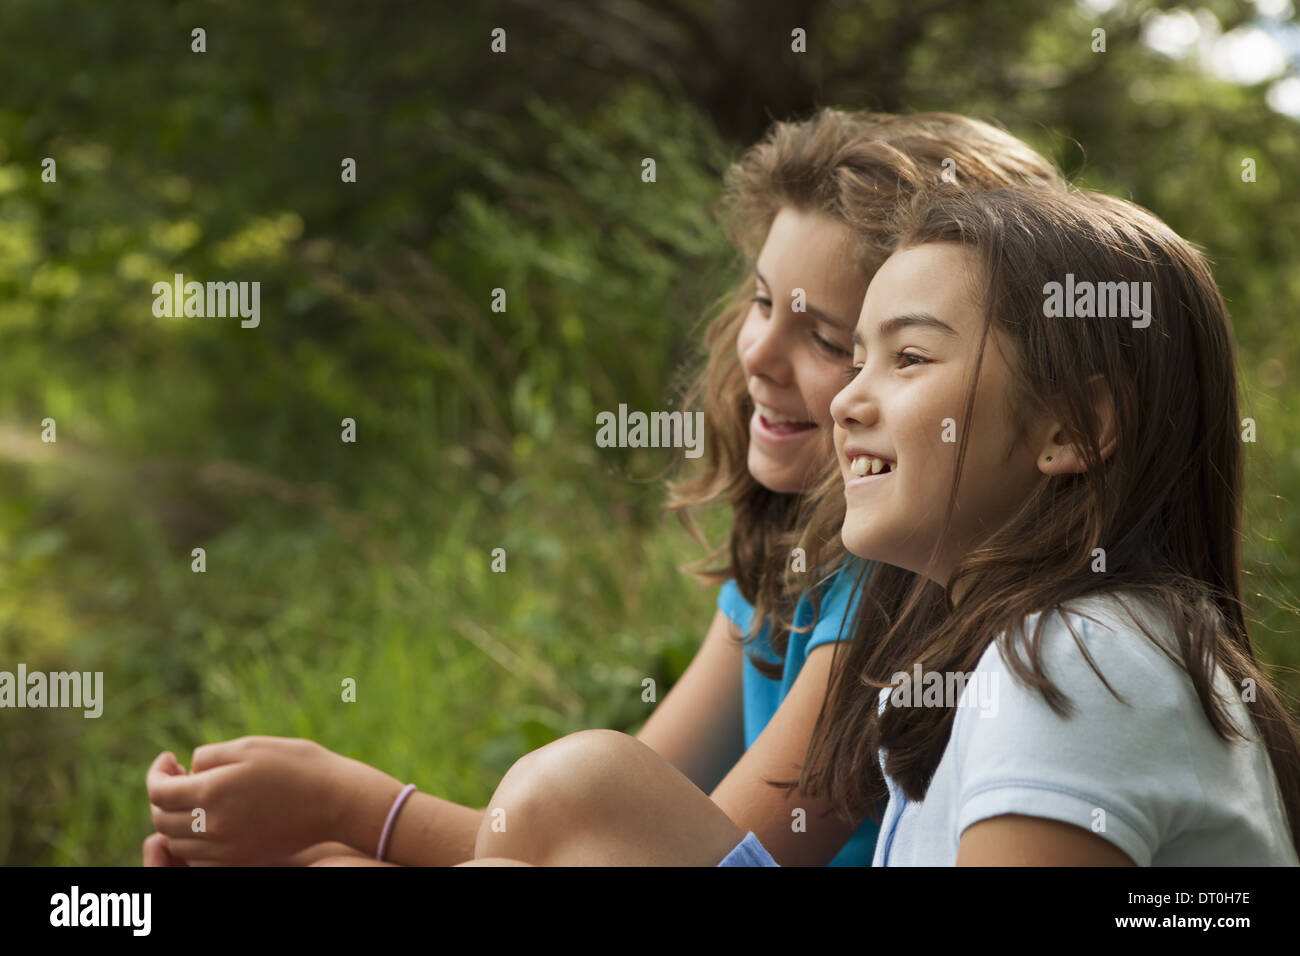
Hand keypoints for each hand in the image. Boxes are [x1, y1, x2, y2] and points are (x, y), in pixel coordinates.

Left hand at [145, 736, 352, 864]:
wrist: (335, 800)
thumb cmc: (296, 765)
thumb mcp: (250, 746)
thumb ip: (210, 756)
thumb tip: (188, 770)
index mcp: (212, 792)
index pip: (158, 791)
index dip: (156, 773)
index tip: (168, 759)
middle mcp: (213, 826)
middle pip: (162, 819)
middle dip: (163, 796)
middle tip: (179, 776)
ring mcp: (226, 848)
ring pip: (178, 841)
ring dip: (177, 819)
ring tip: (197, 797)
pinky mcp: (241, 860)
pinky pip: (199, 859)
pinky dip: (194, 842)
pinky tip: (211, 820)